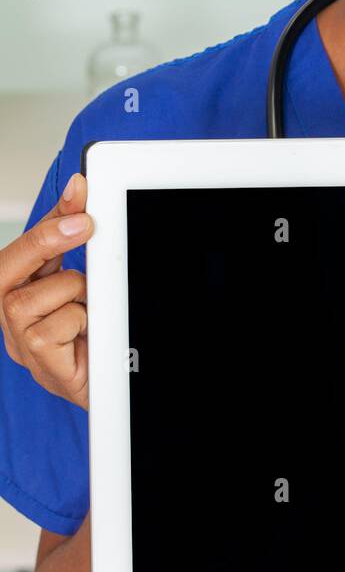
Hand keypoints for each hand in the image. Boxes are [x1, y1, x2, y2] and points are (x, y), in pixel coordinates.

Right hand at [0, 171, 92, 409]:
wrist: (108, 382)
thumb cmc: (90, 331)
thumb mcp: (79, 277)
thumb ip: (72, 236)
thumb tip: (79, 189)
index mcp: (18, 287)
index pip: (20, 247)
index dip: (47, 218)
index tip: (80, 190)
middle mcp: (9, 313)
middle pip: (3, 269)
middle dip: (44, 240)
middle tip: (85, 224)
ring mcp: (18, 341)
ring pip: (31, 299)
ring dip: (71, 294)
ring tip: (87, 309)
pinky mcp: (35, 361)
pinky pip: (49, 328)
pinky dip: (76, 322)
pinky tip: (85, 333)